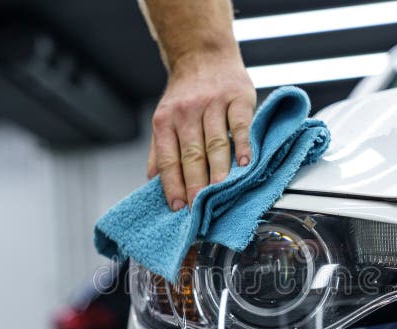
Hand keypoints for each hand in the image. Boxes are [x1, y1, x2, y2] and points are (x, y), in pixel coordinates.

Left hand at [148, 51, 255, 210]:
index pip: (168, 159)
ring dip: (219, 169)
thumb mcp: (164, 117)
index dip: (172, 184)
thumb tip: (151, 181)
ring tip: (220, 191)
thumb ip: (159, 150)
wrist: (202, 53)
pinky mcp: (237, 97)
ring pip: (215, 142)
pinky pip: (240, 124)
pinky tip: (245, 163)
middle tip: (199, 206)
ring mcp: (213, 103)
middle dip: (195, 183)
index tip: (178, 207)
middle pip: (192, 154)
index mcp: (165, 120)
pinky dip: (243, 145)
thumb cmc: (185, 93)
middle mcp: (187, 112)